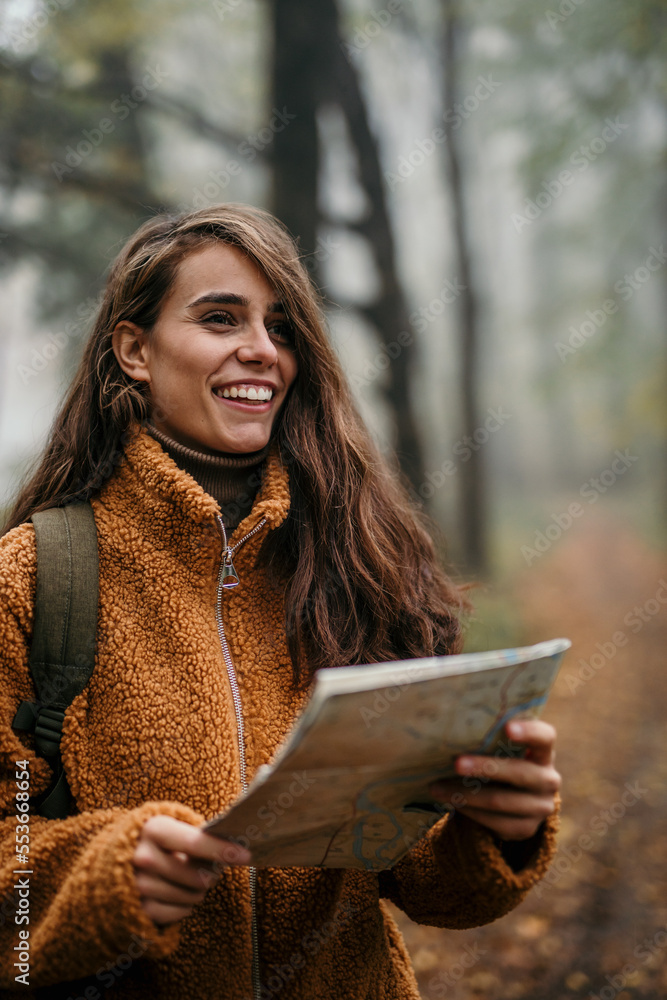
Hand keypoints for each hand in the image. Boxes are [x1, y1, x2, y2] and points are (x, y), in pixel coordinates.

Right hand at [132, 816, 250, 924]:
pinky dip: (186, 906)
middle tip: (212, 869)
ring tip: (192, 880)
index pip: (195, 842)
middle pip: (198, 876)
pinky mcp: (138, 908)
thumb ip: (198, 833)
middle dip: (212, 874)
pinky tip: (180, 895)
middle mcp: (142, 857)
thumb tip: (234, 846)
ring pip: (191, 896)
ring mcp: (138, 885)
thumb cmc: (156, 840)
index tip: (246, 854)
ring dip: (199, 891)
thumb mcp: (172, 826)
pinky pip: (179, 913)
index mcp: (153, 829)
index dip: (222, 849)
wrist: (116, 860)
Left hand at [429, 719, 560, 840]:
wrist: (514, 799)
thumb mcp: (503, 748)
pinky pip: (495, 822)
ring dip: (466, 794)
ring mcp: (541, 807)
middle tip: (456, 763)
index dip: (529, 732)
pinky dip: (470, 812)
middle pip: (519, 772)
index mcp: (543, 752)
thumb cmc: (501, 761)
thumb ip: (490, 739)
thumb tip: (452, 730)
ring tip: (437, 787)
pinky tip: (451, 802)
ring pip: (501, 801)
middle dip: (485, 767)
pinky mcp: (526, 829)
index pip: (545, 737)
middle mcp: (548, 779)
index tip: (507, 727)